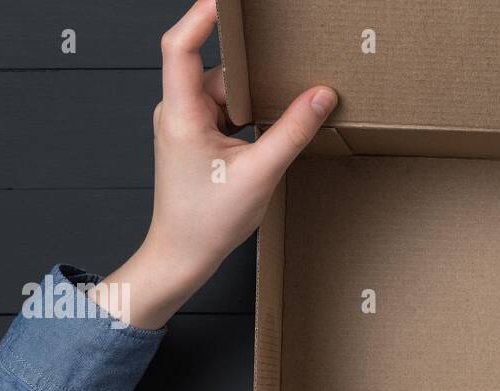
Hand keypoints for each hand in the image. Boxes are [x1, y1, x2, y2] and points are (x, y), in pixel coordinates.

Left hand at [93, 0, 336, 328]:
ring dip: (254, 98)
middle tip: (283, 58)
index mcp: (181, 113)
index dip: (201, 15)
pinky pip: (227, 113)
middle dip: (251, 66)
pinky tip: (272, 128)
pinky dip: (251, 116)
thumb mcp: (259, 173)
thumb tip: (321, 95)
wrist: (181, 257)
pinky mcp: (197, 141)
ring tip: (285, 102)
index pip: (179, 45)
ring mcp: (186, 126)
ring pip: (226, 93)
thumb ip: (292, 130)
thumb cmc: (205, 222)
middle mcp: (178, 113)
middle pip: (216, 70)